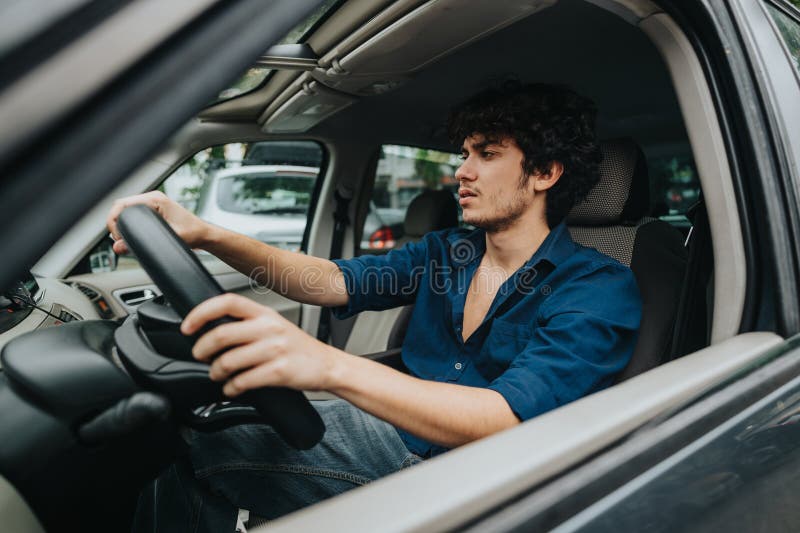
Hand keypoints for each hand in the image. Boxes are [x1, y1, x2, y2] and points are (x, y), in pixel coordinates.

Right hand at [106, 191, 210, 253]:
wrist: (204, 234)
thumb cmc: (193, 234)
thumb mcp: (167, 239)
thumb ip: (142, 243)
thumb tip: (118, 246)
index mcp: (156, 200)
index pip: (122, 204)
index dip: (114, 220)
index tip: (117, 236)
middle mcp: (153, 198)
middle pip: (121, 206)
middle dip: (115, 223)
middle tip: (120, 240)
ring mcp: (152, 203)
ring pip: (126, 210)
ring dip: (121, 223)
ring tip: (124, 239)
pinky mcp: (153, 209)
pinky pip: (133, 213)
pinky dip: (128, 223)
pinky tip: (130, 234)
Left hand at [182, 293, 340, 396]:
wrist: (327, 365)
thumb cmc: (297, 347)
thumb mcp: (274, 324)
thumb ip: (247, 323)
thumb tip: (210, 330)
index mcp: (264, 313)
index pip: (226, 302)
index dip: (201, 313)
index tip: (187, 327)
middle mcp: (269, 327)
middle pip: (220, 334)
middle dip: (201, 349)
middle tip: (200, 356)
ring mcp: (274, 349)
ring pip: (228, 361)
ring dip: (215, 372)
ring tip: (218, 375)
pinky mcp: (278, 372)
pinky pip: (242, 381)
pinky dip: (231, 389)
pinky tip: (232, 389)